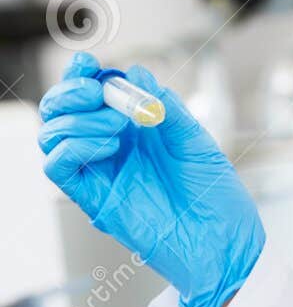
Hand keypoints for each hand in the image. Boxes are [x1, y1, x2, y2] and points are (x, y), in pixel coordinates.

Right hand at [37, 49, 264, 306]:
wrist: (225, 242)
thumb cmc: (216, 196)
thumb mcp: (195, 139)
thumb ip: (164, 107)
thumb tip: (135, 74)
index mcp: (133, 130)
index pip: (89, 96)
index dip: (81, 74)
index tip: (90, 63)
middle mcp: (110, 149)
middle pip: (60, 112)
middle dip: (70, 92)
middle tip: (99, 91)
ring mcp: (101, 174)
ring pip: (52, 136)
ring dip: (77, 118)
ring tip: (117, 124)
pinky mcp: (96, 199)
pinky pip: (60, 168)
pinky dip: (73, 146)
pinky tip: (106, 144)